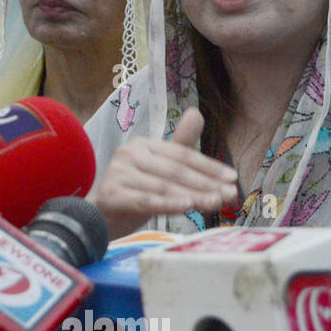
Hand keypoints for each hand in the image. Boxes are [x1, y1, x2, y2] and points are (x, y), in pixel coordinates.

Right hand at [87, 107, 239, 238]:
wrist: (98, 217)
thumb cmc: (132, 192)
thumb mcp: (158, 170)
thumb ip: (179, 146)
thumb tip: (197, 113)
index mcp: (143, 145)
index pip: (182, 154)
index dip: (209, 166)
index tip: (233, 178)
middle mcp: (128, 153)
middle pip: (175, 170)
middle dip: (206, 183)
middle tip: (230, 194)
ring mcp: (117, 173)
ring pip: (163, 186)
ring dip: (193, 196)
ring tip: (215, 203)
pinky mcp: (111, 195)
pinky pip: (145, 201)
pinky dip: (167, 204)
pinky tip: (186, 207)